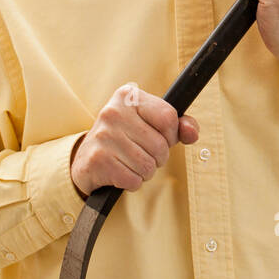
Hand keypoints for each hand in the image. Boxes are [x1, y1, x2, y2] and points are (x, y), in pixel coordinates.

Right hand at [71, 83, 198, 194]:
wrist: (86, 159)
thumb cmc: (125, 139)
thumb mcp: (150, 124)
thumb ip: (178, 125)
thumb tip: (192, 133)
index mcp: (128, 96)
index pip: (169, 118)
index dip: (170, 135)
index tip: (158, 137)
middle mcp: (113, 112)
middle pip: (160, 145)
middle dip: (158, 157)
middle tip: (142, 154)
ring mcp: (103, 135)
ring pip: (147, 165)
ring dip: (145, 172)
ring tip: (131, 163)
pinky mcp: (97, 160)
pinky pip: (133, 180)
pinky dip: (132, 182)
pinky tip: (121, 172)